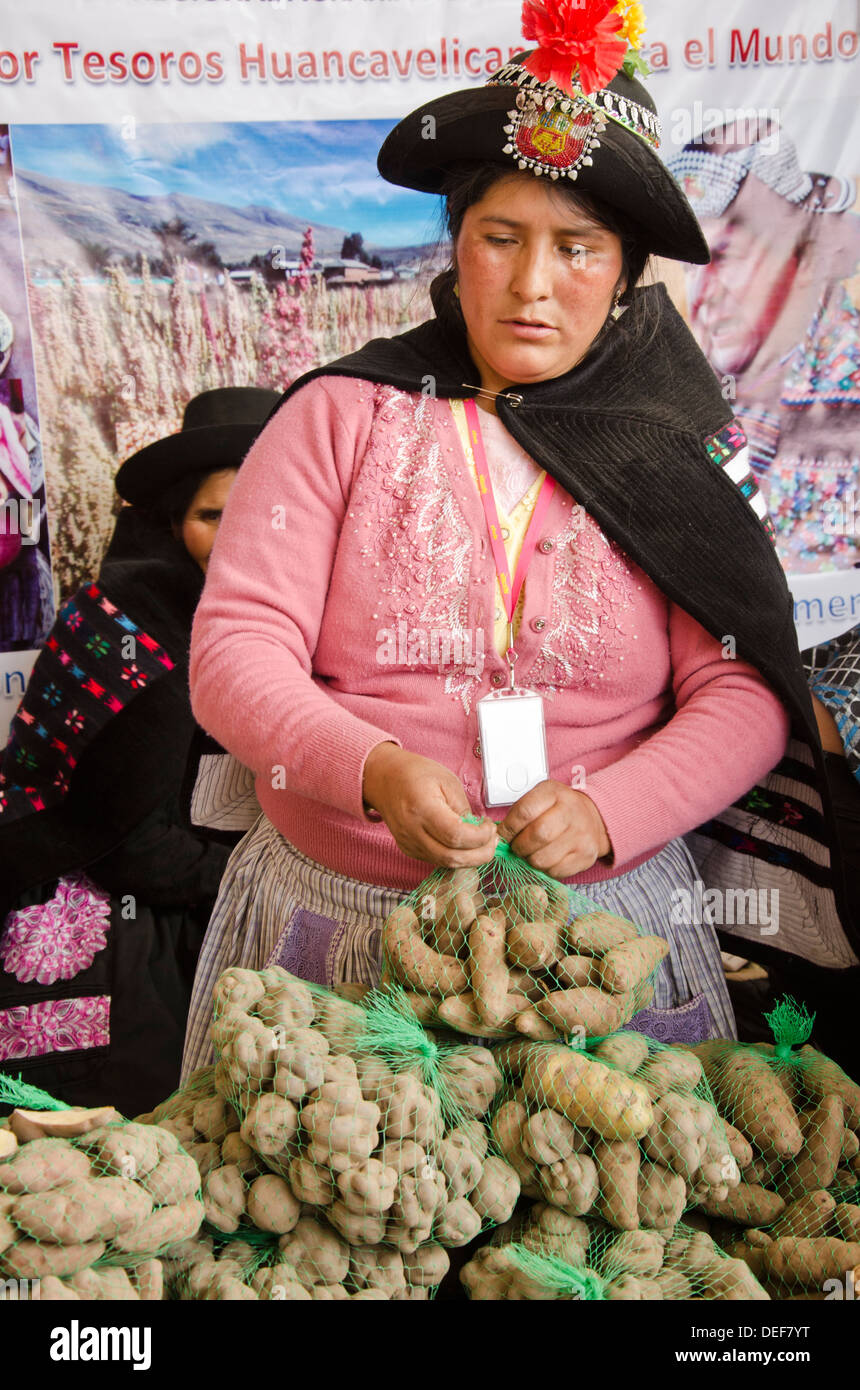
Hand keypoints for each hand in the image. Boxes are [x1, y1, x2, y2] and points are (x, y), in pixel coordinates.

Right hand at [362, 742, 498, 867]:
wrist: (383, 778)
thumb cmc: (414, 773)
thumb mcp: (447, 780)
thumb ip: (463, 808)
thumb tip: (479, 832)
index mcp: (422, 808)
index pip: (455, 836)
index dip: (479, 838)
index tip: (490, 828)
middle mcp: (412, 830)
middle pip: (451, 857)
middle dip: (479, 855)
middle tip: (493, 842)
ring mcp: (408, 843)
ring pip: (444, 863)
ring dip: (469, 859)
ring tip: (482, 843)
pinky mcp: (408, 849)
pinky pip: (436, 860)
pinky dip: (454, 857)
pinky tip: (464, 845)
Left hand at [498, 779, 611, 878]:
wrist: (593, 818)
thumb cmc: (558, 809)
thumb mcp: (540, 798)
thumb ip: (519, 813)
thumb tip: (497, 837)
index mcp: (554, 793)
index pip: (525, 812)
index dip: (509, 828)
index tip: (503, 835)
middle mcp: (570, 812)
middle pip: (537, 836)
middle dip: (519, 846)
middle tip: (517, 847)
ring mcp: (580, 836)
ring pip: (543, 859)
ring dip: (530, 860)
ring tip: (533, 852)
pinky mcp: (585, 856)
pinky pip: (555, 872)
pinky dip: (545, 869)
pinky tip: (547, 858)